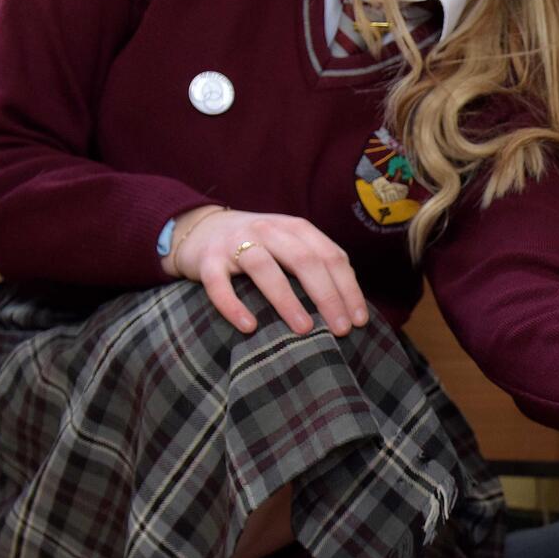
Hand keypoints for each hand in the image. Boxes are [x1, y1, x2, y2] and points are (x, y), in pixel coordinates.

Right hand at [164, 206, 368, 336]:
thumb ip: (316, 264)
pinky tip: (249, 327)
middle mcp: (267, 230)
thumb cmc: (257, 246)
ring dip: (287, 300)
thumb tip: (350, 307)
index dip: (348, 288)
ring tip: (305, 329)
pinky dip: (233, 305)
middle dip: (328, 296)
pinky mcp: (206, 260)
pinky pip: (219, 283)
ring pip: (264, 267)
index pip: (331, 255)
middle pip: (304, 260)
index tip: (359, 320)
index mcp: (295, 228)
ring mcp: (235, 242)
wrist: (200, 229)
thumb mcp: (290, 246)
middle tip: (341, 329)